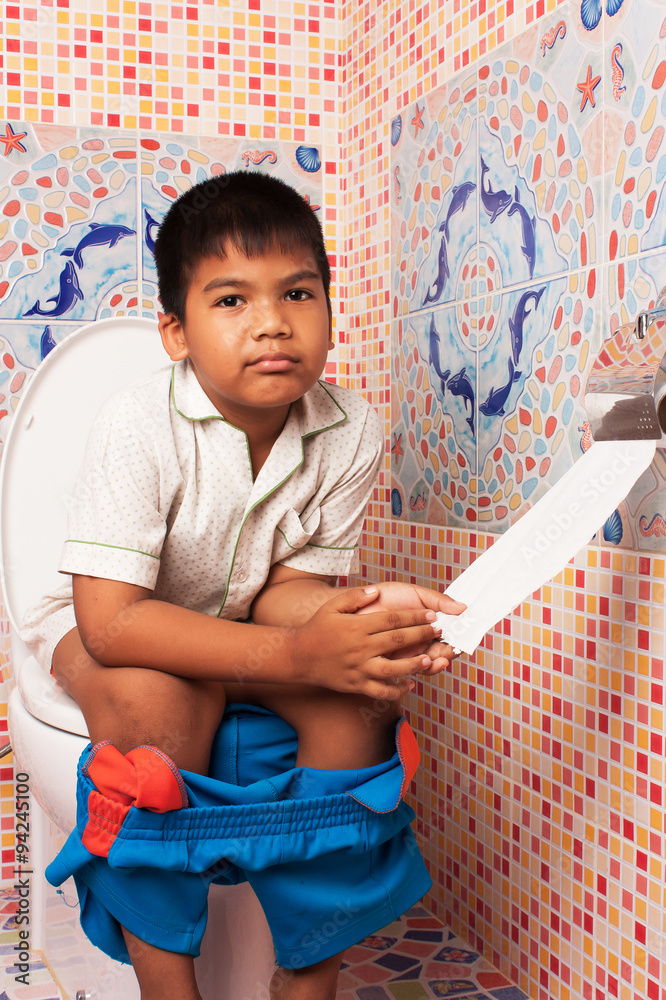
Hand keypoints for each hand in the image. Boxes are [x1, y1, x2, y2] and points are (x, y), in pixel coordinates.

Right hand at [289, 586, 445, 700]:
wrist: (298, 657)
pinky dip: (397, 689)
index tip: (431, 615)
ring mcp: (359, 668)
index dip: (414, 617)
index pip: (392, 619)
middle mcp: (361, 647)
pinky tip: (410, 683)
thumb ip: (354, 597)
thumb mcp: (332, 607)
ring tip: (431, 659)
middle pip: (398, 640)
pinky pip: (381, 690)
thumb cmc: (317, 629)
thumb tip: (376, 592)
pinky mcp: (356, 685)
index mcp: (357, 626)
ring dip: (415, 664)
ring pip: (393, 669)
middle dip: (422, 635)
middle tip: (439, 632)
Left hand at [355, 582, 465, 673]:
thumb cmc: (388, 596)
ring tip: (441, 658)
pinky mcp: (395, 662)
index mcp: (429, 625)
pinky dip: (422, 669)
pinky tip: (426, 663)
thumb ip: (438, 601)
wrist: (359, 603)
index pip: (451, 635)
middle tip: (453, 650)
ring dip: (439, 663)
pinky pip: (412, 670)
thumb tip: (462, 607)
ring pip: (429, 663)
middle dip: (450, 653)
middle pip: (443, 652)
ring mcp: (409, 653)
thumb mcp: (416, 594)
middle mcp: (421, 641)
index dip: (460, 637)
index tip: (466, 636)